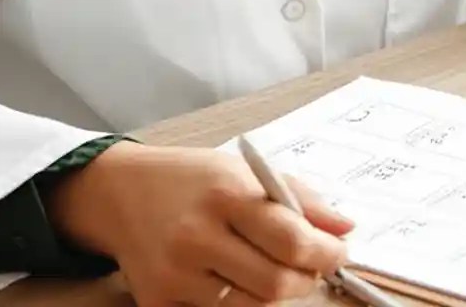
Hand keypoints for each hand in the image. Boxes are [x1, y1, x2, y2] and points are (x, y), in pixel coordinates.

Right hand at [48, 142, 353, 306]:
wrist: (119, 192)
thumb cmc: (193, 180)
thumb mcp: (246, 172)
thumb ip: (300, 198)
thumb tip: (345, 227)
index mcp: (226, 195)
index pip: (292, 240)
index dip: (326, 254)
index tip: (338, 253)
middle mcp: (197, 237)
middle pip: (277, 284)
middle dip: (307, 280)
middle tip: (311, 267)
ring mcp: (174, 274)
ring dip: (276, 293)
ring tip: (276, 269)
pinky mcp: (157, 301)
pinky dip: (238, 302)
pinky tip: (236, 278)